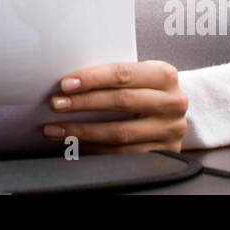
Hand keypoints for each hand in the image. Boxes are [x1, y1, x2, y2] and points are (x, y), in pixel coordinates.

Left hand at [41, 60, 186, 152]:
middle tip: (57, 104)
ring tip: (56, 129)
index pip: (123, 73)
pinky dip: (95, 149)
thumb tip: (68, 83)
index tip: (65, 84)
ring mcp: (170, 130)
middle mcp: (172, 102)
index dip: (92, 78)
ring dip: (83, 132)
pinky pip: (123, 155)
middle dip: (84, 103)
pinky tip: (76, 145)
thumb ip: (112, 77)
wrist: (172, 113)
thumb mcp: (139, 76)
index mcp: (164, 75)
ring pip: (120, 133)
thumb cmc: (146, 89)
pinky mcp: (164, 153)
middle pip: (121, 102)